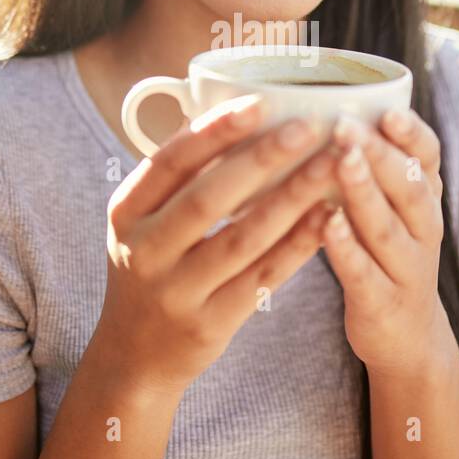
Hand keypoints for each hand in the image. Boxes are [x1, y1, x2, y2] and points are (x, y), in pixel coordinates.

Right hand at [101, 97, 338, 397]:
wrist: (134, 356)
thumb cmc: (152, 269)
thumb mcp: (142, 222)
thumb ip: (176, 176)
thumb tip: (226, 105)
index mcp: (126, 212)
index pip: (171, 161)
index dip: (215, 130)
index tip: (260, 102)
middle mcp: (145, 251)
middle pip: (208, 198)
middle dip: (262, 159)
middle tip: (310, 128)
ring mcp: (176, 292)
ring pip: (242, 239)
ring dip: (292, 198)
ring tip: (332, 166)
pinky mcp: (210, 324)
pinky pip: (263, 278)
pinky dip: (298, 246)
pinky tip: (328, 217)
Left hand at [320, 108, 448, 376]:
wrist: (408, 338)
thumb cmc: (383, 254)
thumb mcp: (390, 208)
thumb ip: (371, 165)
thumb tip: (320, 103)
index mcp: (425, 199)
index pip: (428, 158)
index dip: (410, 134)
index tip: (387, 109)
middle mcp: (424, 230)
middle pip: (407, 187)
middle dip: (379, 154)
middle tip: (346, 125)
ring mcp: (407, 269)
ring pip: (388, 227)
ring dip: (364, 193)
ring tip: (342, 163)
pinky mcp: (382, 304)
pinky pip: (364, 274)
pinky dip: (347, 249)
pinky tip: (326, 224)